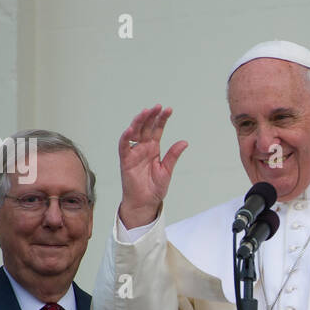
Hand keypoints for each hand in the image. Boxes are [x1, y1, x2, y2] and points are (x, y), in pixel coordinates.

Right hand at [117, 105, 188, 228]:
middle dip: (151, 116)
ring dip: (139, 122)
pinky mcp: (125, 160)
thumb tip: (185, 142)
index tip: (168, 109)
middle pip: (146, 127)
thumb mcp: (167, 170)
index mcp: (153, 148)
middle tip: (158, 106)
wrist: (146, 202)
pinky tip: (131, 129)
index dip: (162, 119)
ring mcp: (134, 153)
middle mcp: (143, 147)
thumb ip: (173, 155)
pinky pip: (124, 146)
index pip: (157, 129)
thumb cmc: (155, 187)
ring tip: (146, 112)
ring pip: (135, 133)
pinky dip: (126, 137)